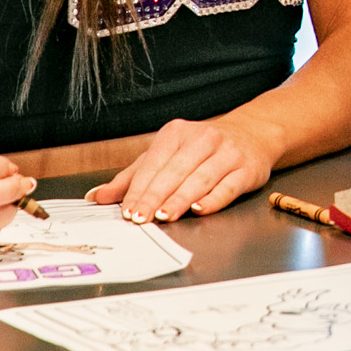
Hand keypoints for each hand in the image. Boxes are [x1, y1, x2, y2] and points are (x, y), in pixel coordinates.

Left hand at [85, 116, 280, 222]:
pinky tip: (199, 209)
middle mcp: (204, 138)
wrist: (253, 134)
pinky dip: (213, 199)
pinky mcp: (248, 169)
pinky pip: (228, 186)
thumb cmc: (202, 149)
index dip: (139, 189)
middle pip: (175, 171)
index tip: (127, 211)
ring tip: (165, 216)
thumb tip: (97, 196)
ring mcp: (228, 153)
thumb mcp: (166, 155)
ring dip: (181, 199)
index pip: (153, 164)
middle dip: (156, 196)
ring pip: (201, 178)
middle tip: (141, 217)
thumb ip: (132, 177)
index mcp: (178, 133)